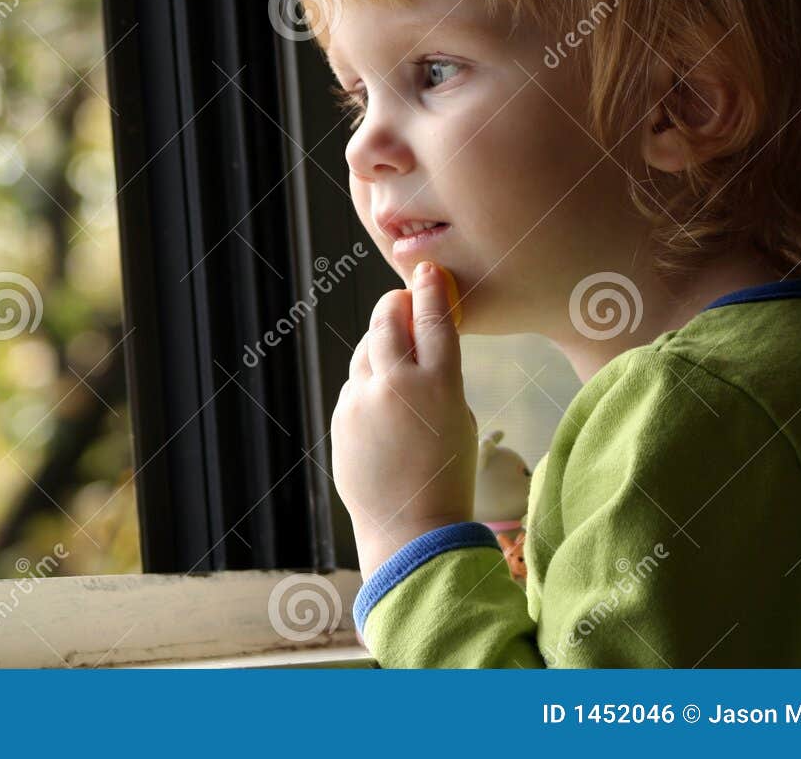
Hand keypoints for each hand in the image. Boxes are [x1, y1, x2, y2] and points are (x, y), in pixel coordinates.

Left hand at [332, 261, 478, 579]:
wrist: (410, 529)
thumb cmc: (448, 476)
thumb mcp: (460, 419)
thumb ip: (440, 378)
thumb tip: (416, 348)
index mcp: (440, 386)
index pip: (434, 319)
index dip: (431, 289)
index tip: (427, 271)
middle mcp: (396, 386)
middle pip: (388, 321)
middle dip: (395, 305)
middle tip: (402, 300)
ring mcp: (362, 402)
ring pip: (366, 351)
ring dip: (380, 344)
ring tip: (395, 353)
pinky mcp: (341, 418)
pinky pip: (354, 386)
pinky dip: (368, 384)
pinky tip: (383, 403)